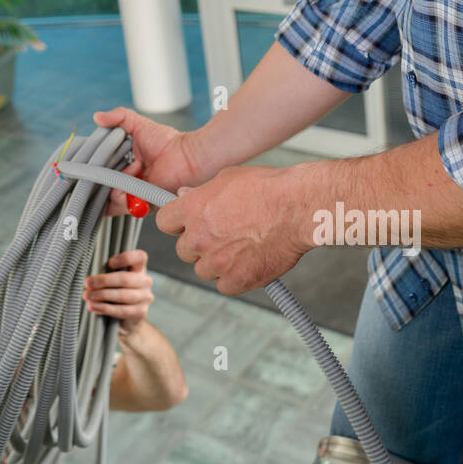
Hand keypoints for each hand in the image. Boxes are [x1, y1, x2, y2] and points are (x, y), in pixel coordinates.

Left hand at [83, 248, 153, 335]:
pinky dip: (105, 308)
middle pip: (126, 279)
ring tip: (88, 296)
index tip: (109, 263)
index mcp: (139, 268)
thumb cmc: (116, 290)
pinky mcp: (140, 312)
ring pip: (123, 295)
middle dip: (104, 281)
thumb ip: (107, 273)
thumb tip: (90, 279)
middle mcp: (145, 281)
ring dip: (102, 295)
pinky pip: (122, 310)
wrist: (126, 316)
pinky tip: (93, 306)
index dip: (125, 258)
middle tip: (88, 283)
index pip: (139, 257)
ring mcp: (145, 297)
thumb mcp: (113, 278)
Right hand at [93, 107, 203, 215]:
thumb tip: (96, 116)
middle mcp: (128, 182)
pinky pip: (122, 206)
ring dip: (111, 186)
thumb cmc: (168, 142)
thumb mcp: (138, 124)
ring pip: (109, 198)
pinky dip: (119, 197)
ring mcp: (133, 194)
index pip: (102, 171)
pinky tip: (129, 181)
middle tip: (102, 168)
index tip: (89, 161)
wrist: (187, 157)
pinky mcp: (141, 204)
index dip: (94, 168)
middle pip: (103, 187)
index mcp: (125, 166)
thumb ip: (118, 117)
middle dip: (99, 179)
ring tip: (128, 170)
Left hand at [155, 164, 309, 294]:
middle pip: (183, 250)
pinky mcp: (237, 280)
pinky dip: (234, 278)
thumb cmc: (268, 189)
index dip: (177, 223)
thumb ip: (202, 193)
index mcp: (192, 209)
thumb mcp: (227, 178)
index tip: (186, 224)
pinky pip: (224, 285)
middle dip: (198, 244)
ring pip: (203, 270)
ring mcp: (217, 261)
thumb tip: (185, 196)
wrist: (298, 208)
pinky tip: (248, 262)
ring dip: (216, 262)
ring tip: (240, 247)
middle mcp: (199, 237)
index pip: (164, 222)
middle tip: (221, 235)